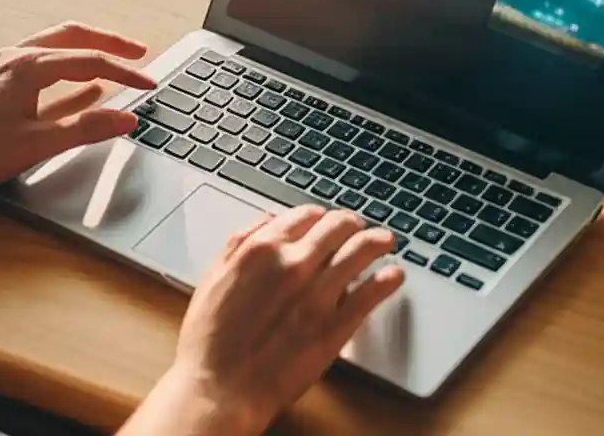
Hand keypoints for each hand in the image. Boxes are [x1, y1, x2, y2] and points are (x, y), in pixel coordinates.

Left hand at [0, 21, 155, 190]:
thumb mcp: (38, 144)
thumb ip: (87, 129)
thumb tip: (126, 118)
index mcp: (29, 67)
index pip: (91, 61)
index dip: (125, 72)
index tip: (149, 84)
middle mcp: (15, 58)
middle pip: (73, 37)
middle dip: (109, 43)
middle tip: (138, 51)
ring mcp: (3, 66)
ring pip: (55, 45)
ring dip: (87, 49)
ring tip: (113, 60)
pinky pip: (39, 63)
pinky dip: (66, 68)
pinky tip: (79, 87)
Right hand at [120, 206, 405, 435]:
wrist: (219, 388)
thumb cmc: (210, 341)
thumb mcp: (213, 279)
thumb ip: (239, 244)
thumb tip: (266, 220)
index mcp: (262, 250)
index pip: (305, 215)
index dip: (320, 216)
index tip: (325, 221)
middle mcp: (294, 264)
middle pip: (338, 226)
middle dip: (352, 224)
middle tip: (358, 229)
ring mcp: (318, 294)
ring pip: (362, 250)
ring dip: (379, 241)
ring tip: (386, 241)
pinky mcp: (336, 325)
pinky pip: (373, 292)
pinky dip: (388, 279)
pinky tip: (393, 276)